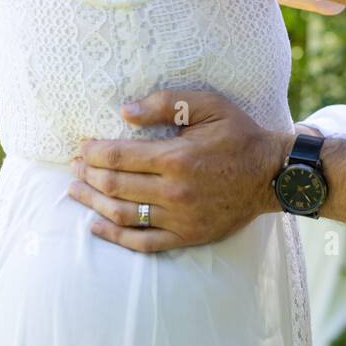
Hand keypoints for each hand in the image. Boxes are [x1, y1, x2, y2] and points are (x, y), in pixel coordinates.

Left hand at [67, 90, 290, 252]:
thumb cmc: (239, 135)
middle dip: (87, 174)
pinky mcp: (187, 236)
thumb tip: (125, 111)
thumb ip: (166, 103)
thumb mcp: (209, 105)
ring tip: (75, 191)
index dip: (93, 152)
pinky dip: (114, 235)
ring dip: (92, 203)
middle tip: (73, 166)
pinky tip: (96, 225)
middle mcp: (174, 191)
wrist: (272, 175)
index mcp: (176, 157)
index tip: (82, 147)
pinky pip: (142, 242)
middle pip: (114, 186)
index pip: (118, 157)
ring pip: (123, 214)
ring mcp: (180, 218)